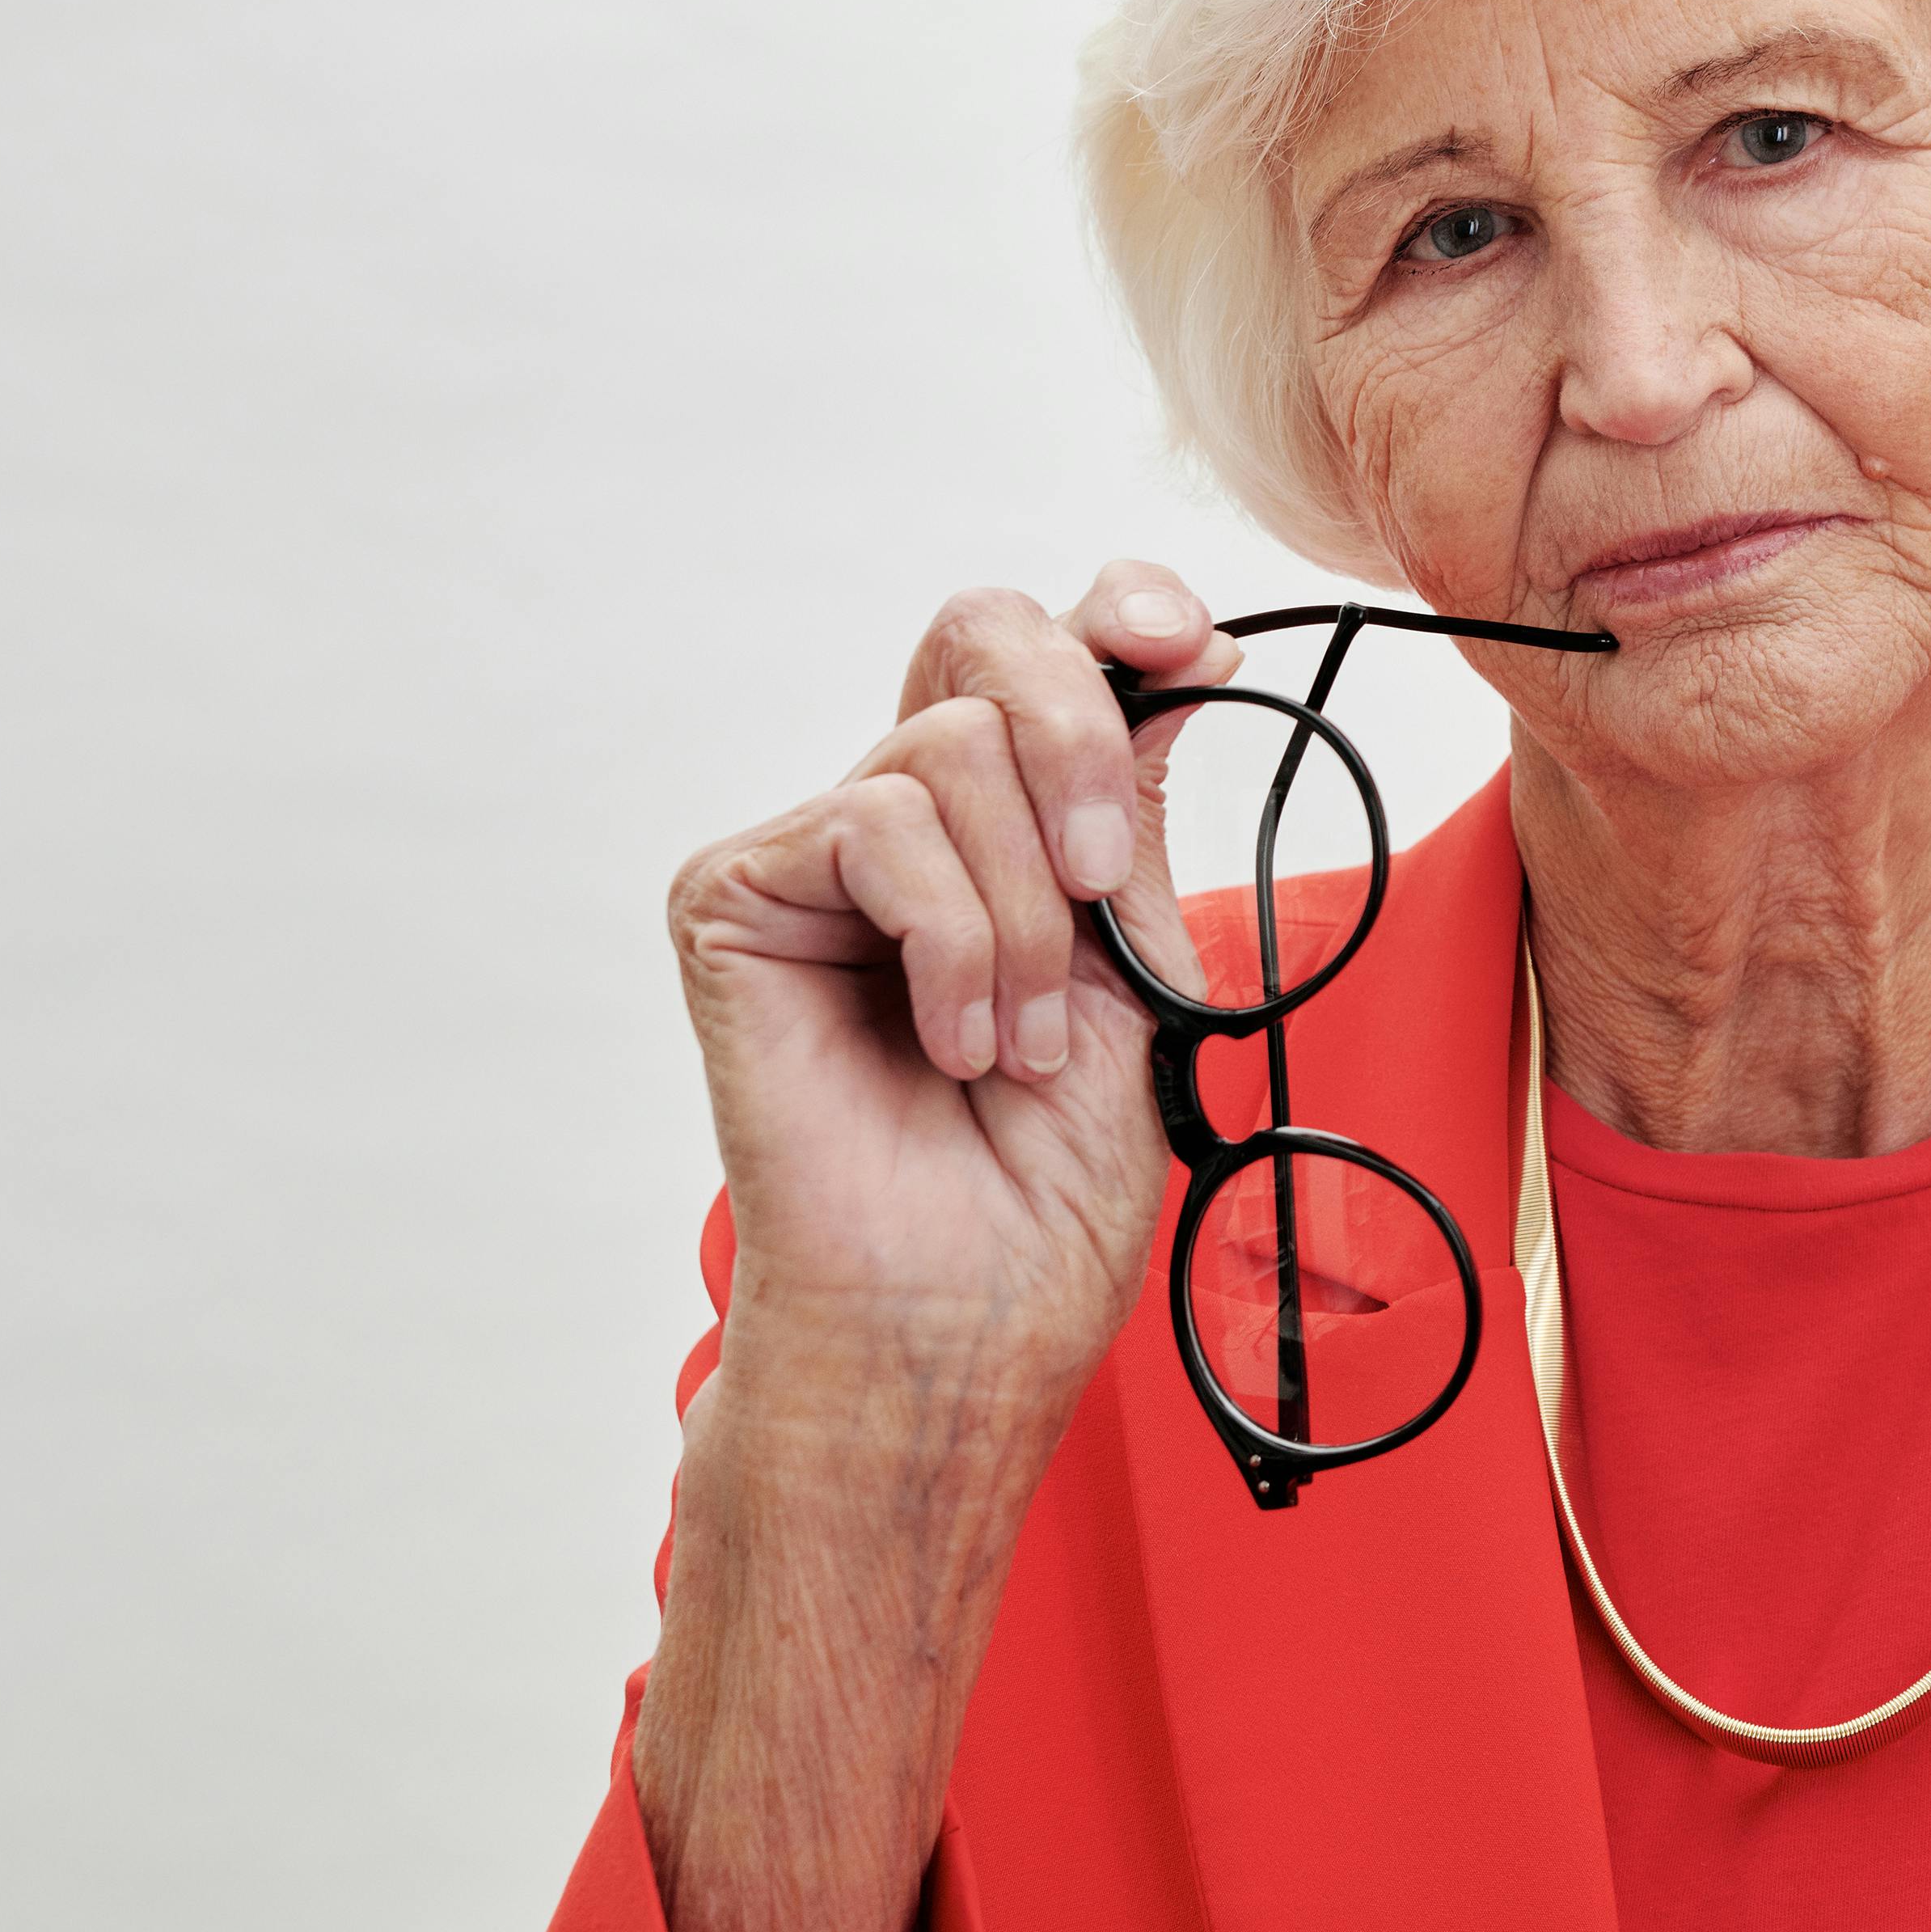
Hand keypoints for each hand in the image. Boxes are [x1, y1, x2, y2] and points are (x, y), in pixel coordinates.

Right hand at [665, 559, 1235, 1437]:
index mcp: (1009, 823)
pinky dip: (953, 943)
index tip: (1194, 651)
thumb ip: (1132, 820)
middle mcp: (907, 816)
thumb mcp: (1137, 970)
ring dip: (1025, 917)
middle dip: (1082, 734)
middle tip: (1101, 887)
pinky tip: (953, 1044)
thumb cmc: (1040, 1186)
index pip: (1048, 646)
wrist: (963, 1317)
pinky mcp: (736, 895)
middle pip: (986, 636)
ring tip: (1024, 1047)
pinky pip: (878, 825)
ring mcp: (815, 853)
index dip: (1120, 614)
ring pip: (953, 748)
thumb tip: (1176, 666)